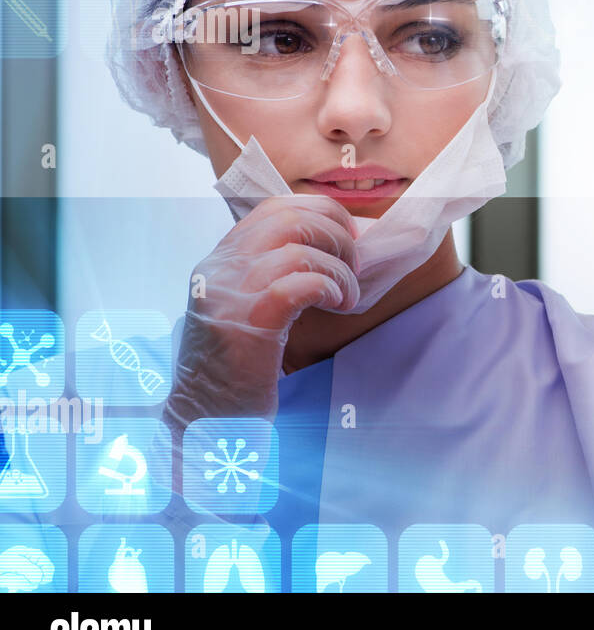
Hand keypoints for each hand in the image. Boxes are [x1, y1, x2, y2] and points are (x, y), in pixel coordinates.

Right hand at [165, 195, 360, 425]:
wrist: (203, 421)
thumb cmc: (239, 366)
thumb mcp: (252, 305)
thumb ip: (281, 271)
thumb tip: (348, 241)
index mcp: (221, 259)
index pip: (275, 207)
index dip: (321, 212)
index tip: (347, 236)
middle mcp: (219, 268)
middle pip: (289, 218)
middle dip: (336, 235)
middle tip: (353, 268)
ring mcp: (229, 293)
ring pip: (297, 246)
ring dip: (338, 268)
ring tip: (345, 296)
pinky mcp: (246, 323)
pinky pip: (299, 283)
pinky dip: (329, 287)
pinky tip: (336, 305)